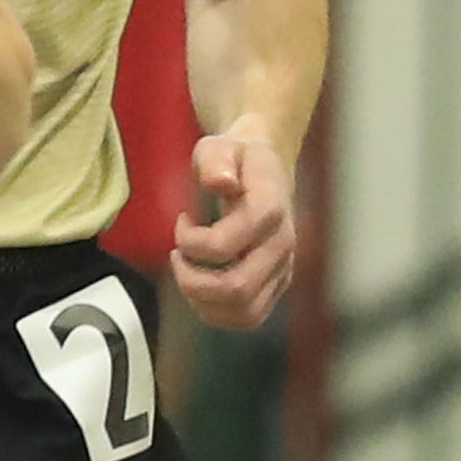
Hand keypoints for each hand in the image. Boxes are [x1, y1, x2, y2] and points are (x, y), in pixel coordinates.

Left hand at [171, 125, 297, 328]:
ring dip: (204, 301)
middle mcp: (283, 244)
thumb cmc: (236, 157)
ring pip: (245, 312)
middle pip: (235, 288)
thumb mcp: (220, 144)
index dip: (189, 240)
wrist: (268, 166)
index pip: (223, 246)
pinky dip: (217, 312)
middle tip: (177, 257)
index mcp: (269, 209)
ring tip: (189, 274)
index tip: (182, 220)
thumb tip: (221, 181)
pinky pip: (249, 317)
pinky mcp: (278, 283)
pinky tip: (201, 288)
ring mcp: (283, 267)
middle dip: (191, 280)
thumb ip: (216, 160)